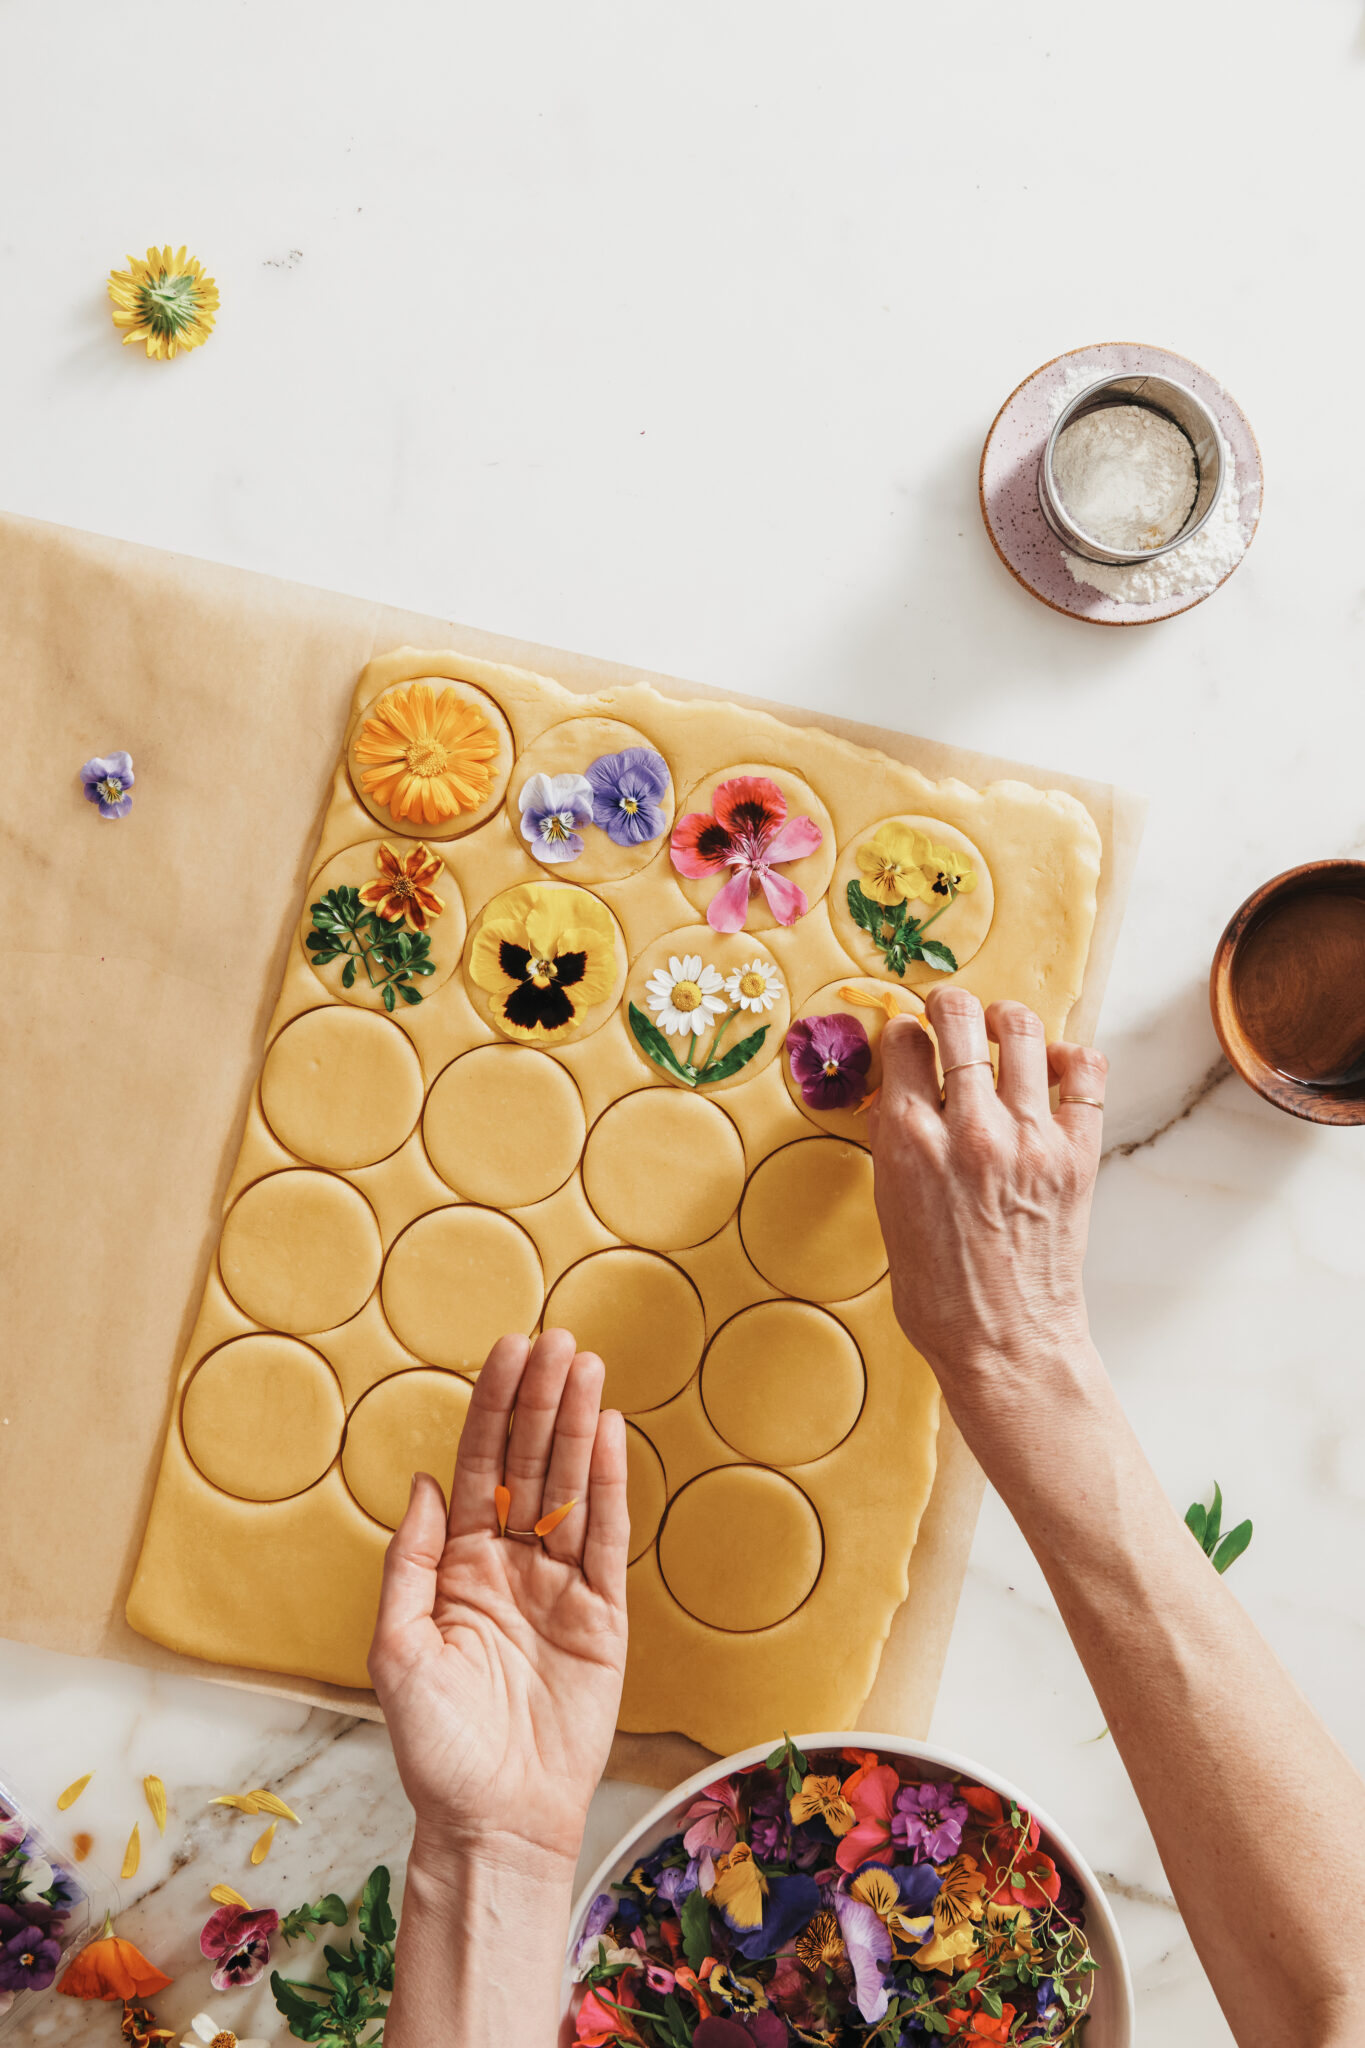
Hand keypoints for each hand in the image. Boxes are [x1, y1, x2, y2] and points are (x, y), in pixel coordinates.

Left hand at [368, 1328, 628, 1879]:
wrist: (493, 1819)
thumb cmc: (436, 1748)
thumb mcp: (397, 1650)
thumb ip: (410, 1563)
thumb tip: (425, 1483)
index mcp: (460, 1568)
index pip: (480, 1467)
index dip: (493, 1409)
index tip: (507, 1352)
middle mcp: (512, 1565)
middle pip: (530, 1464)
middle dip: (540, 1400)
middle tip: (555, 1339)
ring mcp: (561, 1587)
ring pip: (571, 1488)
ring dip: (577, 1425)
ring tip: (586, 1365)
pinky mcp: (604, 1616)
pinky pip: (608, 1538)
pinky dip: (610, 1484)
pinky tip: (609, 1434)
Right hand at [868, 987, 1107, 1399]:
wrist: (1004, 1342)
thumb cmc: (937, 1291)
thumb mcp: (891, 1207)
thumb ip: (899, 1141)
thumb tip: (906, 1091)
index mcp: (910, 1141)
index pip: (904, 1041)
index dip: (904, 1034)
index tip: (910, 1043)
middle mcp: (969, 1127)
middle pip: (959, 1016)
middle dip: (949, 1006)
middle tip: (950, 1015)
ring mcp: (1030, 1137)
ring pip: (1022, 1030)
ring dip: (1005, 1020)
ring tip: (1001, 1030)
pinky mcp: (1078, 1153)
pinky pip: (1085, 1070)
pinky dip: (1068, 1057)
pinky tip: (1051, 1069)